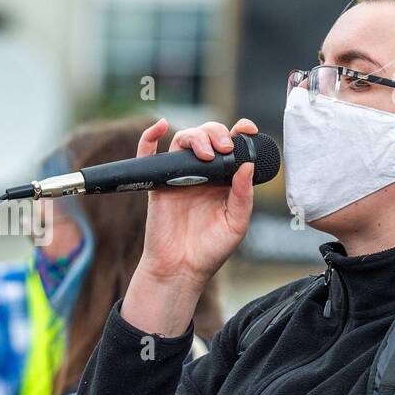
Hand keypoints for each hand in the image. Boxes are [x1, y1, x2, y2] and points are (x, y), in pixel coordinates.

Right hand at [135, 117, 257, 293]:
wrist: (182, 269)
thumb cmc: (210, 250)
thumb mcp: (237, 223)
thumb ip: (243, 194)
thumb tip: (247, 164)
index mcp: (224, 179)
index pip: (231, 146)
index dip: (239, 132)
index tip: (246, 130)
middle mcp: (202, 173)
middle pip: (207, 136)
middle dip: (217, 133)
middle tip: (224, 149)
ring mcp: (178, 176)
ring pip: (183, 140)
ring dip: (196, 137)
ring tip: (206, 154)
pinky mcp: (158, 184)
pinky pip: (148, 155)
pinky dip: (149, 136)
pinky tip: (160, 126)